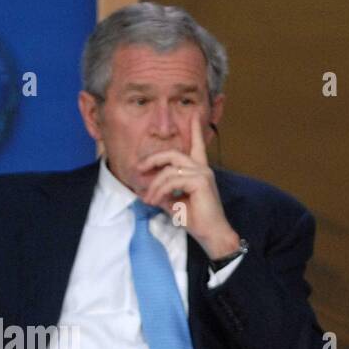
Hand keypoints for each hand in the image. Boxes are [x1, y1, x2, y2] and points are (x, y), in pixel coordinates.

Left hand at [136, 111, 239, 257]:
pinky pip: (171, 180)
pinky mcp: (201, 181)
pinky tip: (157, 201)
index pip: (197, 145)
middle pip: (172, 154)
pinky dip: (160, 191)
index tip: (194, 113)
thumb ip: (162, 189)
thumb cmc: (194, 218)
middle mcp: (202, 168)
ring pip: (168, 171)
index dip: (195, 129)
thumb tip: (145, 186)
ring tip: (148, 199)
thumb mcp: (172, 200)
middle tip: (138, 169)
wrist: (211, 234)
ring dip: (154, 186)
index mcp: (198, 170)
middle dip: (152, 160)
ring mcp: (202, 173)